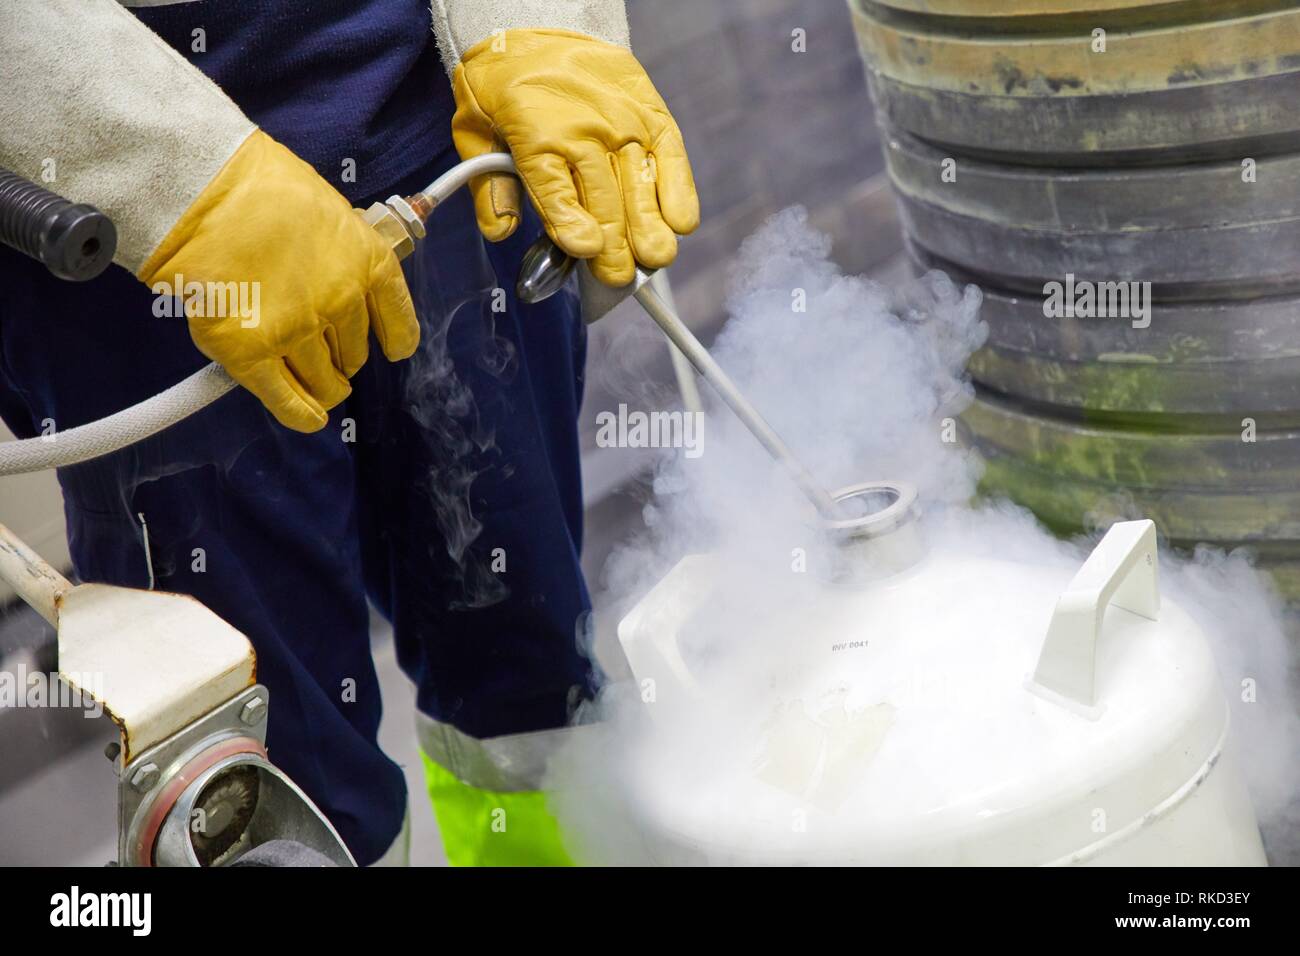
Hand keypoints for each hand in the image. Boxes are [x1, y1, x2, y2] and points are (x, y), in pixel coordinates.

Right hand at [137, 131, 419, 431]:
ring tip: (314, 384)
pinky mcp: (251, 351)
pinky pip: (285, 398)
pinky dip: (300, 415)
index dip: (395, 340)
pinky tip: (310, 420)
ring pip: (322, 381)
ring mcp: (297, 330)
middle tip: (324, 352)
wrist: (199, 188)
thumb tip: (341, 282)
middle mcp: (342, 302)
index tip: (393, 349)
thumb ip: (341, 255)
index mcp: (369, 264)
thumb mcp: (327, 212)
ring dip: (321, 386)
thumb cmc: (256, 185)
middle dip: (342, 357)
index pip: (398, 320)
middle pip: (353, 353)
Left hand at [451, 29, 699, 286]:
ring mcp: (623, 121)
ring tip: (653, 260)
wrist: (540, 23)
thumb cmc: (504, 86)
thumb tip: (502, 232)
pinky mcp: (650, 114)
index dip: (572, 223)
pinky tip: (681, 223)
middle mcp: (585, 128)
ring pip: (639, 185)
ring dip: (648, 228)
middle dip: (614, 246)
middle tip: (616, 278)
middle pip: (605, 199)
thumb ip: (487, 186)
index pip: (556, 189)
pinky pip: (670, 157)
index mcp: (535, 133)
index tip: (586, 250)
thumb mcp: (474, 129)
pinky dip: (678, 192)